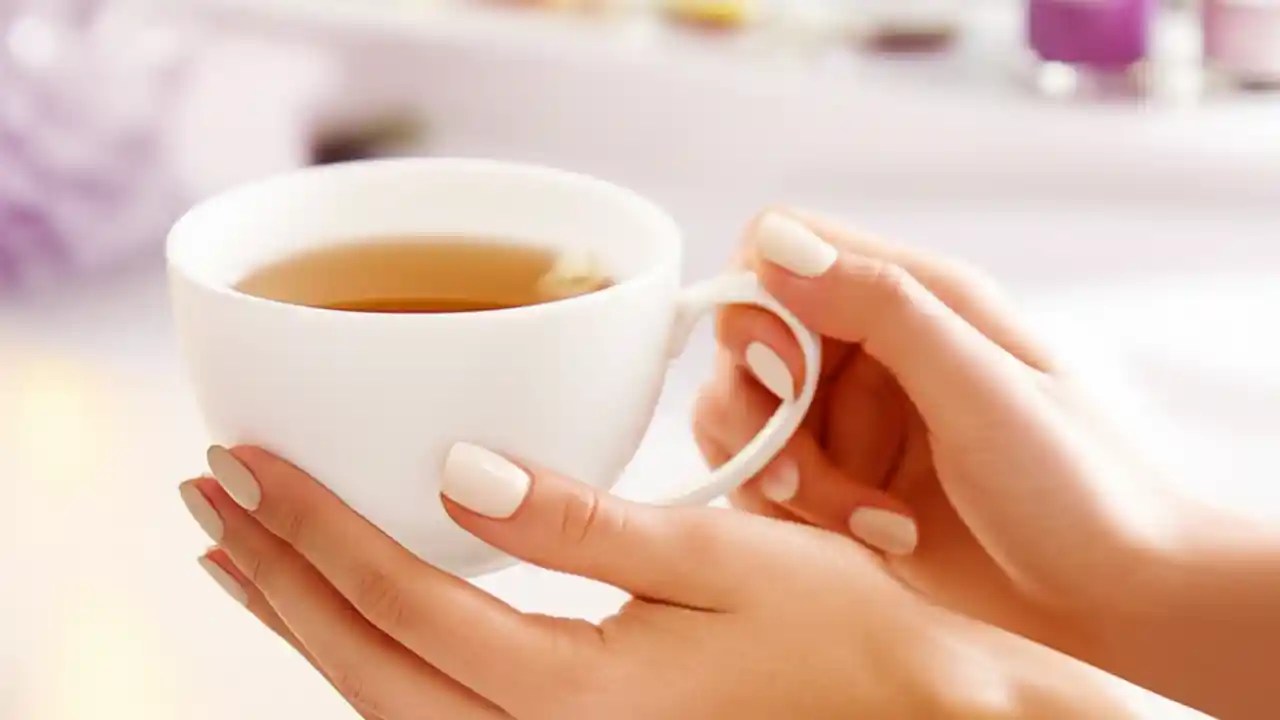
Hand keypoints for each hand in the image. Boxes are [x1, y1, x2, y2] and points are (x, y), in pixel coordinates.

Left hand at [178, 445, 1171, 718]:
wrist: (913, 717)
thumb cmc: (838, 636)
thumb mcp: (716, 555)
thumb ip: (576, 521)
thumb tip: (453, 467)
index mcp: (570, 693)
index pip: (396, 600)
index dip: (309, 528)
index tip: (242, 462)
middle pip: (358, 667)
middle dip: (273, 581)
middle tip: (208, 499)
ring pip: (380, 702)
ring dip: (305, 624)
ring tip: (247, 555)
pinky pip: (430, 712)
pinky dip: (369, 656)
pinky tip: (354, 613)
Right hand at [693, 209, 1271, 716]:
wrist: (1116, 599)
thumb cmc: (1077, 487)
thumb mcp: (982, 387)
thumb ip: (882, 307)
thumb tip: (776, 249)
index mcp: (912, 299)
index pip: (776, 250)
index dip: (755, 305)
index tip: (784, 376)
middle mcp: (869, 351)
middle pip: (741, 345)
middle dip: (759, 417)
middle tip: (806, 478)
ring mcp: (849, 420)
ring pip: (740, 419)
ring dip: (783, 475)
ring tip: (869, 520)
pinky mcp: (837, 484)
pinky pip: (761, 481)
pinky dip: (795, 514)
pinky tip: (879, 536)